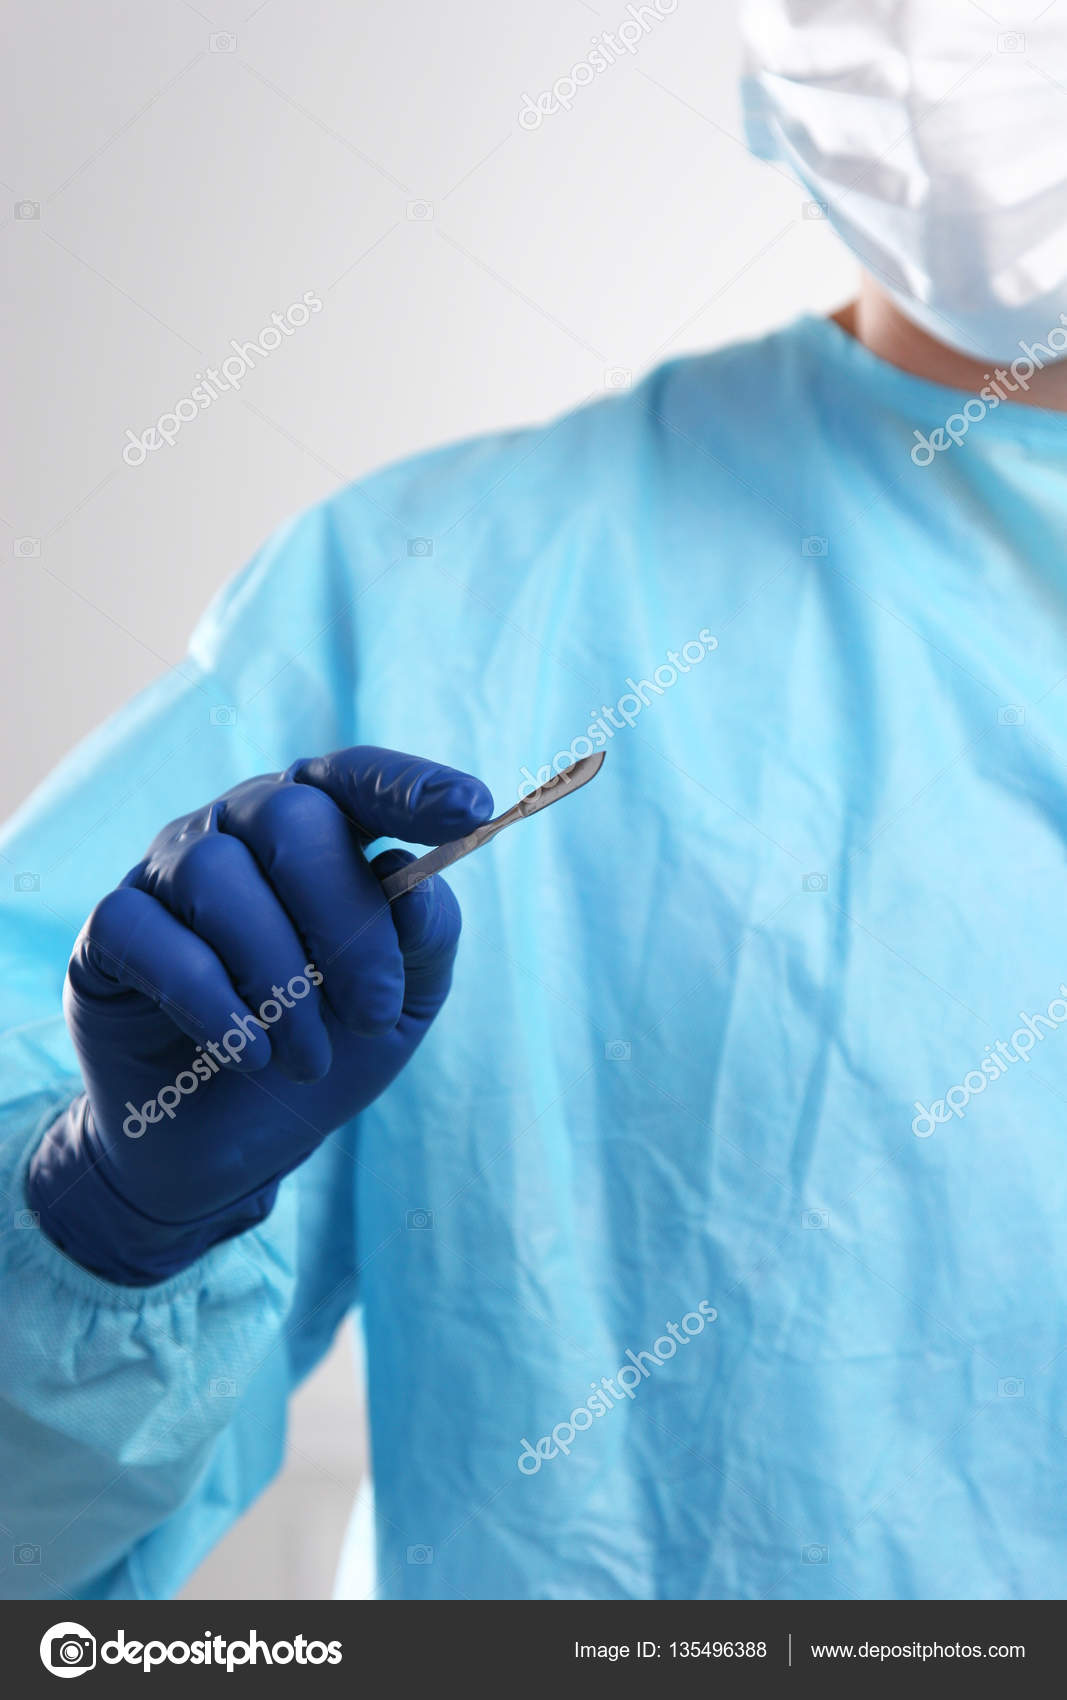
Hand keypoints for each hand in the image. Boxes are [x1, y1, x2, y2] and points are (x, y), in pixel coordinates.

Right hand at [27, 747, 491, 1282]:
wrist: (225, 1145)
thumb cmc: (324, 1050)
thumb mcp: (402, 1004)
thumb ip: (426, 937)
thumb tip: (416, 884)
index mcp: (320, 828)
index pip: (359, 777)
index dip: (412, 785)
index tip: (474, 809)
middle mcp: (240, 828)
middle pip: (290, 818)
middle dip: (345, 923)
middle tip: (372, 1014)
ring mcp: (168, 872)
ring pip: (218, 876)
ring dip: (277, 980)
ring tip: (305, 1057)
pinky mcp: (111, 930)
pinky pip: (152, 935)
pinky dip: (211, 1002)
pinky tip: (246, 1054)